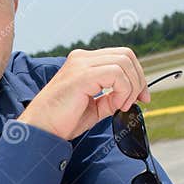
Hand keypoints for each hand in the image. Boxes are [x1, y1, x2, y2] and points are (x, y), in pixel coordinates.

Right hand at [16, 47, 150, 140]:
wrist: (42, 129)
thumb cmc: (62, 120)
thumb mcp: (94, 107)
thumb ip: (110, 98)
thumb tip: (130, 97)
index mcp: (83, 62)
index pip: (121, 56)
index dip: (137, 76)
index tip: (141, 98)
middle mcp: (82, 58)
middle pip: (126, 55)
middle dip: (139, 79)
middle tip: (138, 101)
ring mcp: (81, 64)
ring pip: (124, 62)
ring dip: (131, 87)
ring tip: (121, 106)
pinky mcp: (82, 75)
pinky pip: (116, 74)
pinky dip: (124, 90)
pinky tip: (116, 105)